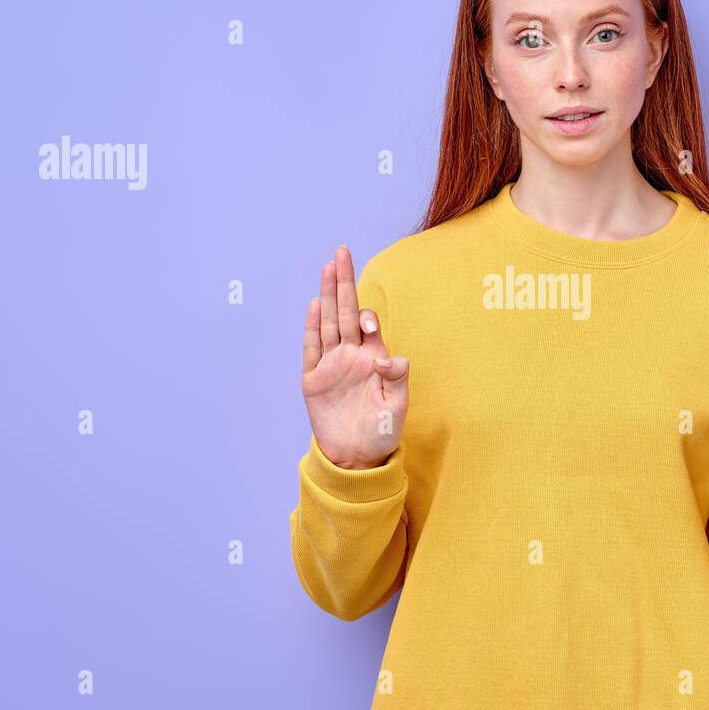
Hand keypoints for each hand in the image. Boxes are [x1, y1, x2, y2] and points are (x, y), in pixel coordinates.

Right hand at [301, 245, 408, 469]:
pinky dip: (311, 328)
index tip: (367, 324)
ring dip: (327, 296)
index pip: (369, 326)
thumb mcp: (397, 408)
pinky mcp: (314, 380)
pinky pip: (311, 349)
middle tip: (342, 252)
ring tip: (327, 268)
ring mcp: (331, 365)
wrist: (357, 457)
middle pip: (345, 312)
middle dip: (344, 282)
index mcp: (374, 358)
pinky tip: (313, 305)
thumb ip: (397, 379)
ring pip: (327, 323)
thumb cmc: (382, 432)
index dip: (368, 317)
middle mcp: (351, 355)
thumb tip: (387, 355)